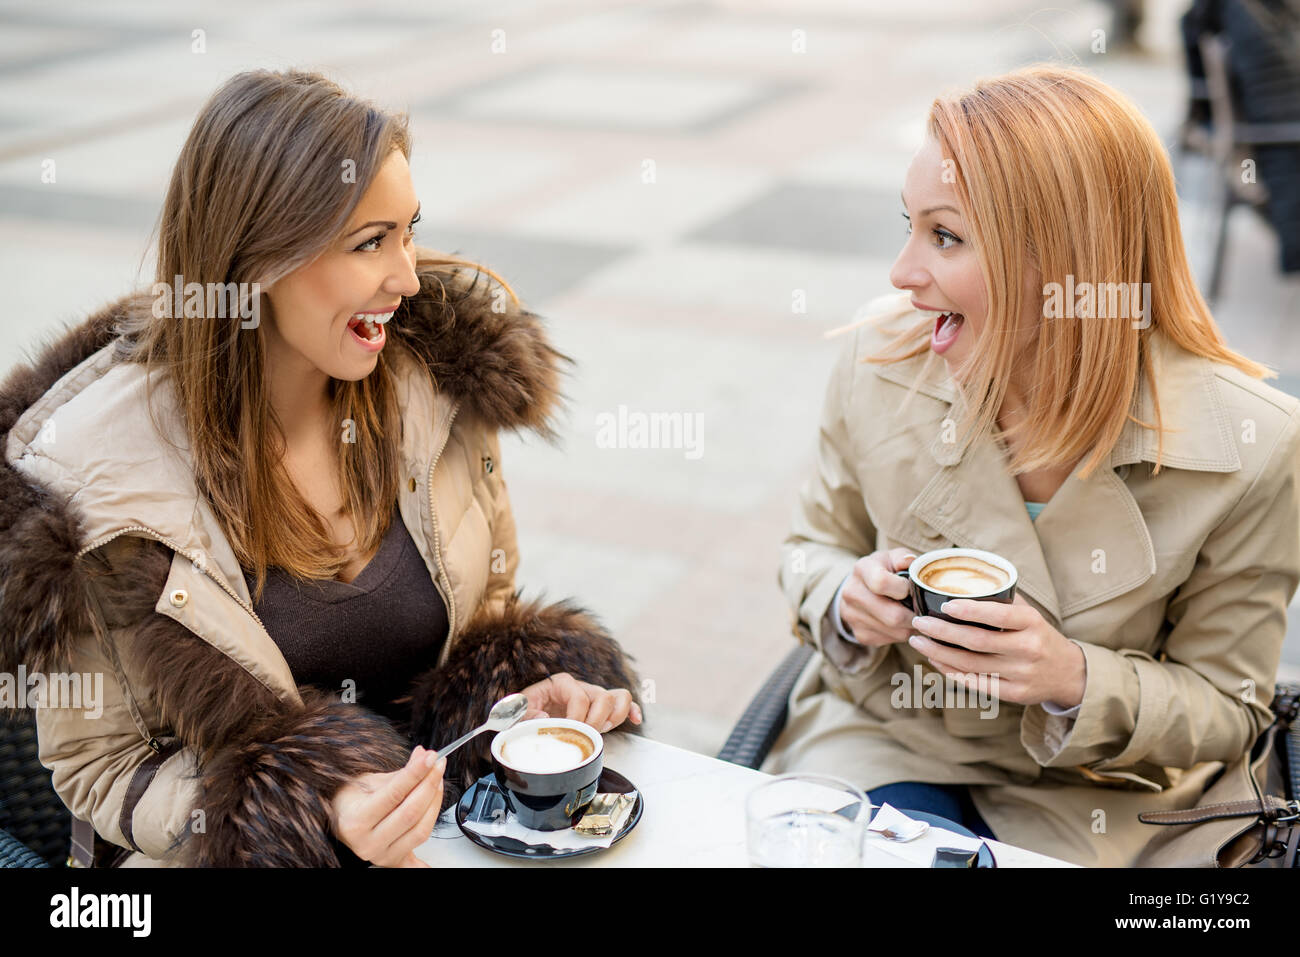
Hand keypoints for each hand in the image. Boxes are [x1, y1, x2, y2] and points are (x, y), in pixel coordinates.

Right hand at [327, 746, 445, 867]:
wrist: (340, 819)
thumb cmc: (351, 800)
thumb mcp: (370, 780)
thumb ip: (401, 772)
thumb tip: (423, 757)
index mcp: (356, 820)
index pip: (394, 793)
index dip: (416, 773)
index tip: (430, 758)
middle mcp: (367, 842)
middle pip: (411, 813)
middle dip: (429, 785)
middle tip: (437, 765)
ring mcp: (381, 854)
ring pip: (420, 830)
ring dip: (435, 802)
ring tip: (437, 782)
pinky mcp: (393, 861)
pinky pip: (417, 859)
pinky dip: (428, 857)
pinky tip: (436, 856)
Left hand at [518, 672, 642, 731]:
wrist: (529, 715)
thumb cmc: (526, 712)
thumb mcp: (519, 712)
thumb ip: (527, 714)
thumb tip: (546, 719)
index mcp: (561, 683)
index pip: (579, 697)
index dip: (578, 718)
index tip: (571, 731)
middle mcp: (581, 686)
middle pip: (603, 697)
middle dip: (596, 721)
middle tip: (585, 736)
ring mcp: (594, 695)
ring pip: (618, 696)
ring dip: (614, 717)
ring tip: (601, 731)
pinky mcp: (602, 707)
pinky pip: (624, 703)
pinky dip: (632, 711)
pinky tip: (635, 721)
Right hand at [836, 548, 920, 646]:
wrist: (857, 589)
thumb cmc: (882, 571)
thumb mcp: (892, 558)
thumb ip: (903, 557)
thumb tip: (910, 561)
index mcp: (862, 569)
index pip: (881, 583)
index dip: (903, 588)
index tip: (909, 588)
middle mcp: (852, 593)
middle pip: (892, 616)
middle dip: (914, 614)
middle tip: (921, 609)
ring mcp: (853, 616)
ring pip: (895, 632)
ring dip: (910, 626)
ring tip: (912, 615)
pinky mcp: (860, 634)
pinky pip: (890, 641)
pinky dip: (901, 634)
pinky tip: (900, 623)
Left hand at [906, 593, 1086, 707]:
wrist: (1068, 673)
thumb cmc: (1039, 636)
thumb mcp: (1030, 615)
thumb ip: (1002, 601)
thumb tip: (963, 581)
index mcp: (1032, 623)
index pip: (998, 615)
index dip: (969, 610)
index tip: (944, 605)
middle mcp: (1028, 649)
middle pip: (977, 642)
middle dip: (942, 632)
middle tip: (919, 622)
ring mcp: (1021, 674)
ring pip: (971, 664)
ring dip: (939, 652)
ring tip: (918, 641)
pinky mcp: (1013, 694)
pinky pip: (975, 682)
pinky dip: (951, 670)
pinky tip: (935, 659)